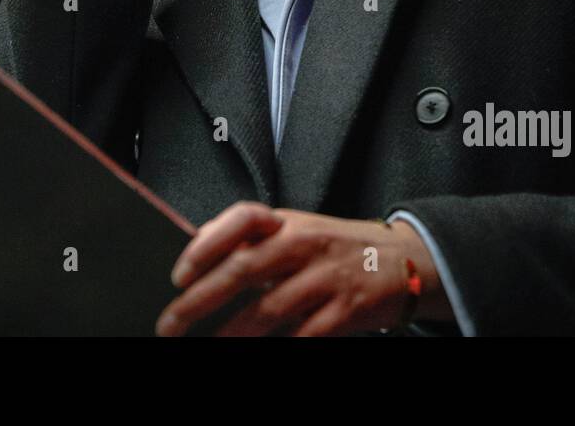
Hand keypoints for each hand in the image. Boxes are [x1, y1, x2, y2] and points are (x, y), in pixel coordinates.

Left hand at [155, 201, 444, 336]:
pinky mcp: (347, 310)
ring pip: (268, 310)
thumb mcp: (296, 228)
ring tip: (206, 348)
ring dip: (231, 335)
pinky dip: (280, 349)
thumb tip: (197, 243)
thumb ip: (253, 236)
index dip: (206, 244)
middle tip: (171, 323)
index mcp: (287, 222)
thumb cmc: (335, 246)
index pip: (241, 220)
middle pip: (244, 269)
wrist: (403, 260)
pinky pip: (304, 336)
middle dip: (200, 300)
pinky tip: (257, 356)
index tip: (178, 274)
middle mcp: (305, 244)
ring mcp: (326, 277)